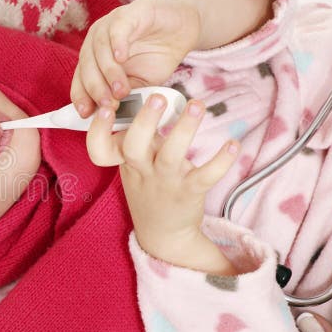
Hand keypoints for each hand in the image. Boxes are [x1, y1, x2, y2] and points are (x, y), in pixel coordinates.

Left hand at [70, 0, 199, 117]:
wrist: (184, 29)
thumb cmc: (158, 57)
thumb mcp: (140, 84)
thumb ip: (125, 97)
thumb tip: (111, 115)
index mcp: (94, 58)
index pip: (80, 80)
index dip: (81, 97)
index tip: (86, 114)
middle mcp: (96, 41)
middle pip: (87, 66)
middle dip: (96, 89)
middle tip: (109, 105)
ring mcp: (111, 24)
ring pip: (100, 49)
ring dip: (109, 72)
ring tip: (122, 90)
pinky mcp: (130, 13)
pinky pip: (117, 28)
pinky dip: (117, 44)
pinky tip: (122, 58)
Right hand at [86, 93, 238, 265]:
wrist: (162, 234)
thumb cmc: (149, 190)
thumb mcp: (135, 167)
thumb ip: (141, 139)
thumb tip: (155, 101)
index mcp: (127, 162)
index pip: (100, 147)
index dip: (98, 127)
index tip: (107, 107)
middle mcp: (142, 171)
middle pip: (134, 145)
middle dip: (145, 120)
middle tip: (157, 97)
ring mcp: (165, 183)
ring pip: (171, 155)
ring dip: (184, 129)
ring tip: (196, 105)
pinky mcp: (189, 193)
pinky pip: (205, 176)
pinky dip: (220, 161)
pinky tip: (233, 144)